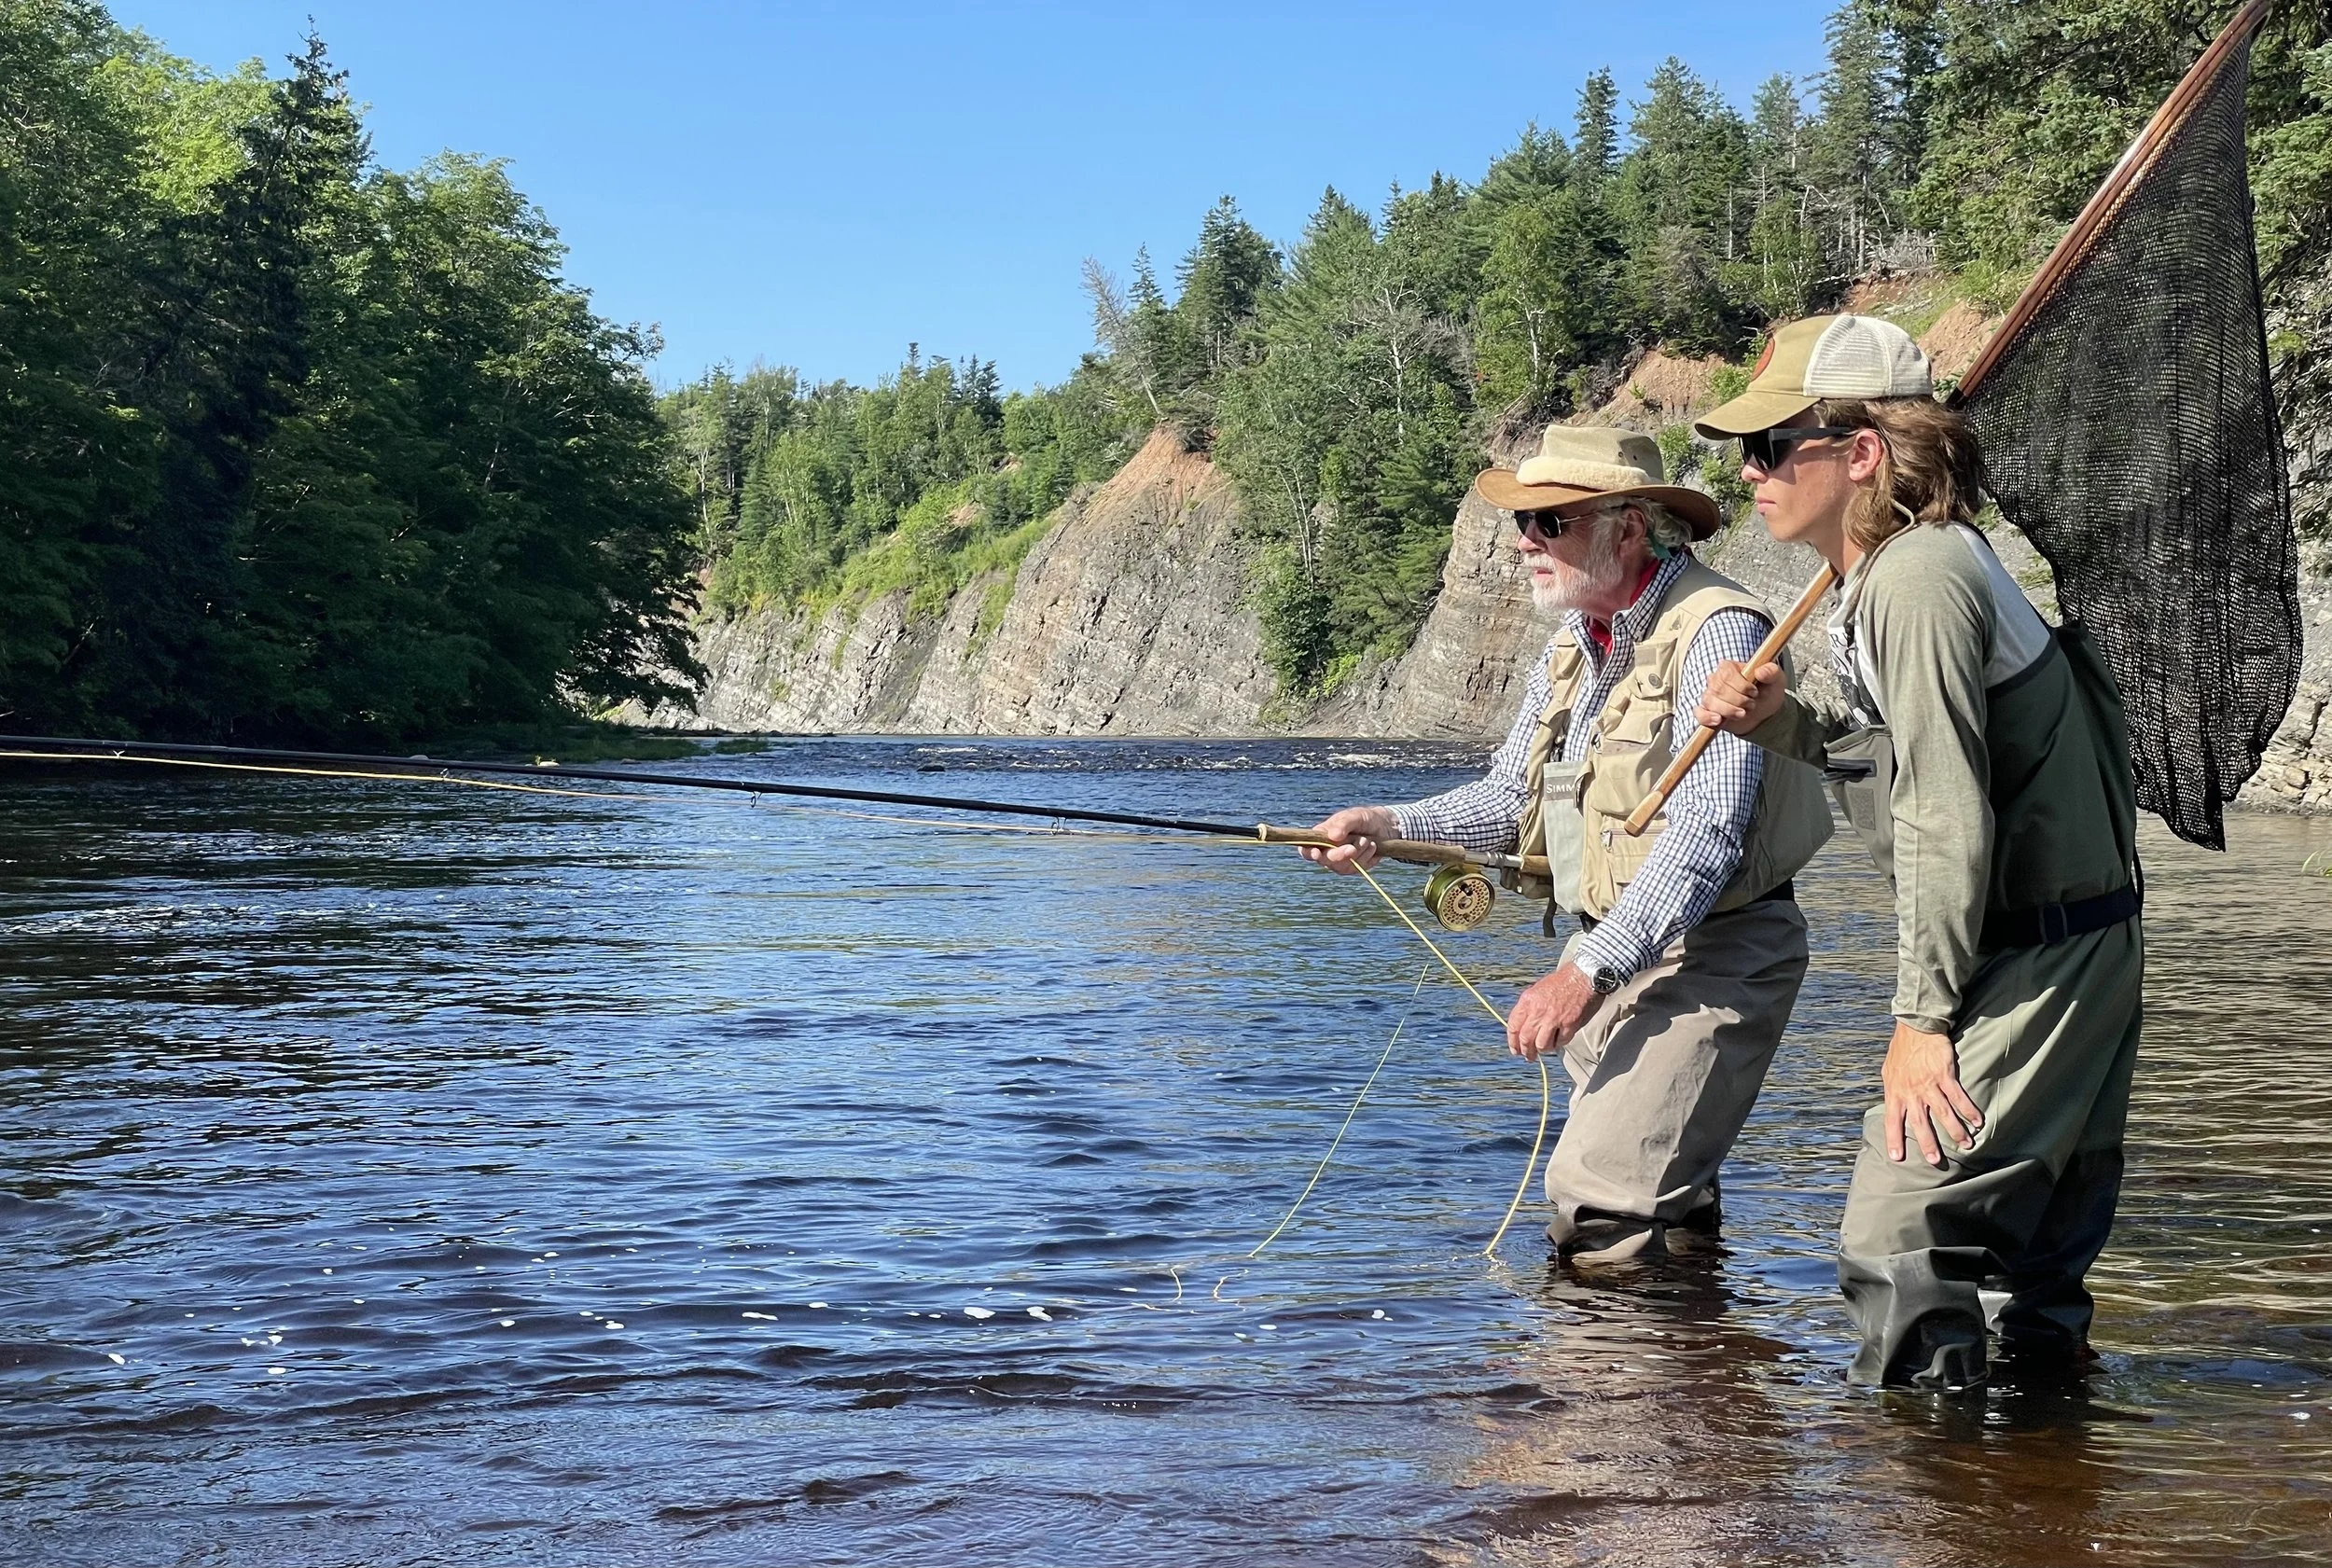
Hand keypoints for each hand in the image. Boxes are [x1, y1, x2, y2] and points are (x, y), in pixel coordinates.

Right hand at [1297, 806, 1397, 873]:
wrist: (1384, 827)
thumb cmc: (1364, 818)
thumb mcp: (1355, 816)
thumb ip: (1343, 824)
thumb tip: (1332, 836)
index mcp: (1321, 836)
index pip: (1306, 848)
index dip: (1308, 853)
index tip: (1317, 853)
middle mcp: (1327, 851)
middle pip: (1325, 860)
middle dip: (1339, 855)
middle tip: (1352, 848)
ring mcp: (1340, 861)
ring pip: (1342, 866)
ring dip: (1357, 853)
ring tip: (1368, 840)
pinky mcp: (1353, 868)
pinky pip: (1357, 869)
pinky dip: (1366, 857)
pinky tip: (1373, 847)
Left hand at [1506, 962, 1604, 1061]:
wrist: (1583, 976)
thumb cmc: (1561, 982)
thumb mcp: (1537, 990)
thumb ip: (1529, 1008)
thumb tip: (1523, 1028)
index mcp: (1528, 1001)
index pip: (1513, 1027)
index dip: (1513, 1042)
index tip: (1515, 1049)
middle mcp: (1538, 1011)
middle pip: (1526, 1039)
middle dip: (1526, 1051)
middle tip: (1529, 1056)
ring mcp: (1554, 1018)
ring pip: (1542, 1045)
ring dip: (1542, 1050)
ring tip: (1544, 1050)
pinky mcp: (1570, 1024)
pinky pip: (1560, 1042)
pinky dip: (1558, 1044)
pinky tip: (1558, 1042)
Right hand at [1696, 659, 1786, 734]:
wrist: (1764, 713)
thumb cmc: (1767, 692)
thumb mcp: (1776, 680)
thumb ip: (1772, 672)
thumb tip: (1761, 672)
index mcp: (1728, 667)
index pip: (1727, 674)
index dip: (1741, 686)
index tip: (1755, 693)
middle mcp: (1715, 679)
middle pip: (1719, 689)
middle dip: (1738, 700)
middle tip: (1752, 705)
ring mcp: (1709, 696)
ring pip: (1710, 702)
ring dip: (1729, 710)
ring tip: (1743, 713)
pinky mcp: (1707, 711)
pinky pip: (1699, 713)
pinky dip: (1707, 717)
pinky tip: (1719, 720)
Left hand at [1881, 1019, 1984, 1166]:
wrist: (1915, 1027)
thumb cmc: (1902, 1050)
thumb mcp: (1889, 1072)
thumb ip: (1894, 1090)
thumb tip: (1893, 1106)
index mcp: (1895, 1091)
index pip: (1891, 1120)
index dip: (1894, 1138)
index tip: (1896, 1157)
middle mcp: (1911, 1091)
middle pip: (1919, 1122)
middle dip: (1928, 1142)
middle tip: (1935, 1160)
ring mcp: (1928, 1083)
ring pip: (1943, 1112)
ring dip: (1955, 1130)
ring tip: (1966, 1145)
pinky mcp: (1944, 1074)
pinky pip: (1958, 1096)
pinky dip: (1969, 1110)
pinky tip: (1978, 1121)